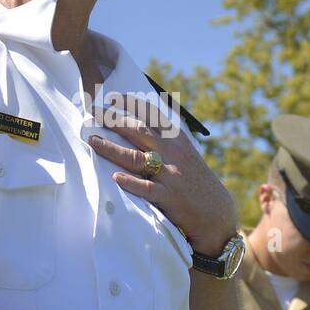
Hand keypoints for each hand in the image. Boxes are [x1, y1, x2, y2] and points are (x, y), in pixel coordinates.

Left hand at [87, 96, 236, 256]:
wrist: (216, 212)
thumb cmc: (194, 182)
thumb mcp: (185, 155)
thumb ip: (165, 141)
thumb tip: (137, 127)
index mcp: (177, 139)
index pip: (152, 114)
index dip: (131, 103)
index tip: (111, 96)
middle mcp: (173, 152)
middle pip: (138, 131)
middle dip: (113, 120)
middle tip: (92, 113)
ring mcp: (170, 174)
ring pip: (136, 158)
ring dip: (112, 148)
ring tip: (92, 141)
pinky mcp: (169, 197)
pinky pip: (147, 188)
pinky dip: (131, 183)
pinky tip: (115, 177)